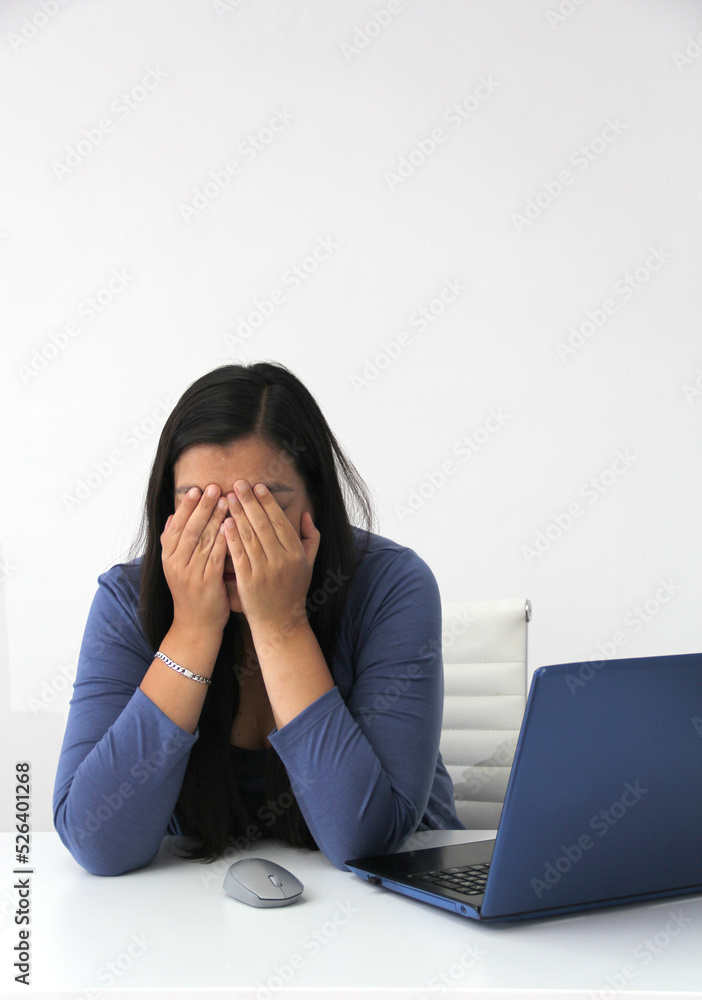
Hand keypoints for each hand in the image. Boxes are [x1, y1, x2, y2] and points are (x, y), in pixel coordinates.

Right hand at [160, 485, 230, 633]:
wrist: (195, 625)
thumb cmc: (191, 592)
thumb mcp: (176, 567)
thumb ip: (173, 542)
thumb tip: (172, 516)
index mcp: (168, 557)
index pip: (176, 526)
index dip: (186, 507)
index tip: (196, 489)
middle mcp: (176, 564)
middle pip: (190, 529)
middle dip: (202, 507)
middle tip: (213, 488)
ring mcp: (190, 574)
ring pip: (203, 540)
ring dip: (215, 519)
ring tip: (225, 501)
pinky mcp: (206, 583)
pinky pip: (216, 557)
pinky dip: (224, 540)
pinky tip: (232, 526)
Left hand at [222, 480, 319, 628]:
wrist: (280, 622)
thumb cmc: (293, 590)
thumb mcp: (309, 564)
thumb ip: (311, 537)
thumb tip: (306, 514)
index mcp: (296, 553)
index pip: (280, 521)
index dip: (268, 502)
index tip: (258, 486)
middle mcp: (282, 560)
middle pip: (263, 524)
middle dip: (249, 501)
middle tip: (238, 483)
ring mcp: (264, 571)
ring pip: (249, 536)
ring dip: (237, 514)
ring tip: (228, 497)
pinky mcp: (248, 581)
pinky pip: (239, 554)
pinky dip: (231, 537)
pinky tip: (224, 522)